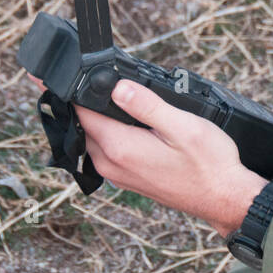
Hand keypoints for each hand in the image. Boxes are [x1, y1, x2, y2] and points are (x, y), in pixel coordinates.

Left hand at [26, 74, 264, 236]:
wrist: (224, 199)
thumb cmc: (210, 164)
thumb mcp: (183, 127)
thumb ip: (147, 106)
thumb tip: (116, 87)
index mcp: (121, 148)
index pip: (81, 113)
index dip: (67, 90)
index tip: (47, 74)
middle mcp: (113, 163)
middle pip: (82, 126)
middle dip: (76, 101)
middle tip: (71, 75)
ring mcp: (119, 173)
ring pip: (92, 138)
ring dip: (91, 117)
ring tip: (94, 92)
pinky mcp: (128, 178)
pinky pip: (104, 150)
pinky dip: (104, 132)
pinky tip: (119, 118)